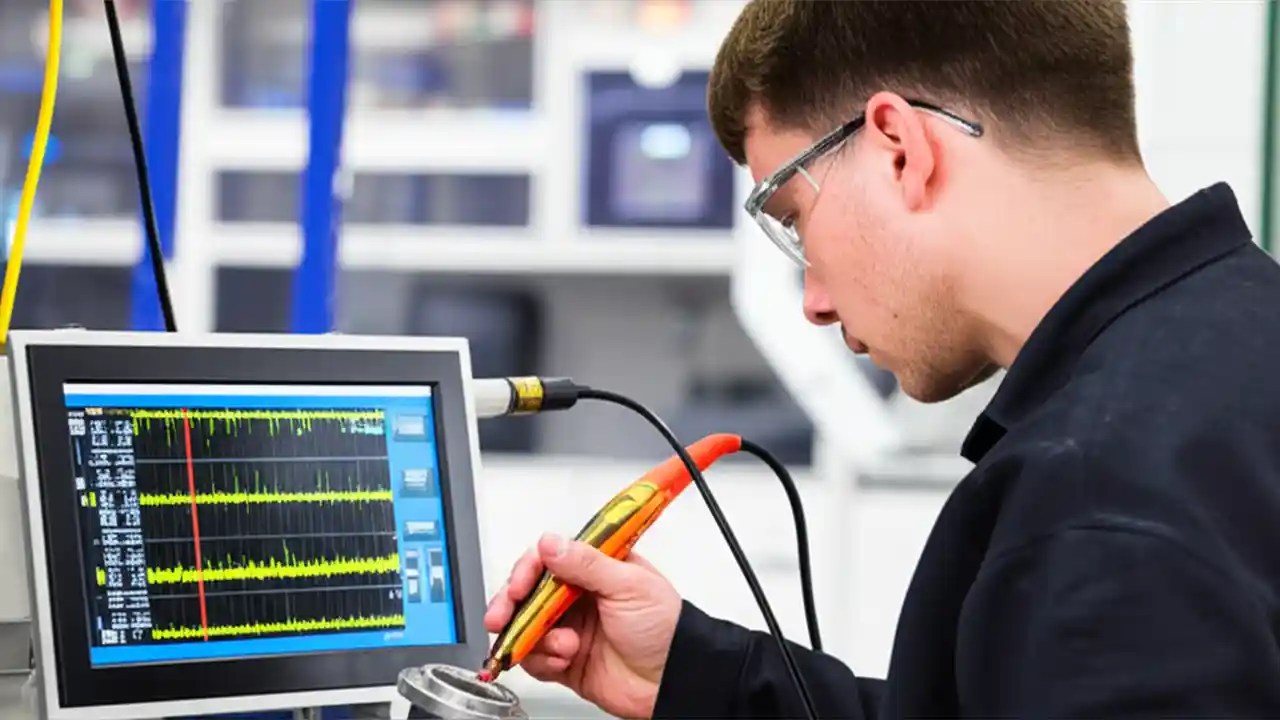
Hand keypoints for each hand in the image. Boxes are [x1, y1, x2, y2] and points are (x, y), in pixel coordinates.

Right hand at [484, 533, 682, 718]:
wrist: (674, 680)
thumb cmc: (665, 627)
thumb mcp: (629, 585)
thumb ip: (586, 564)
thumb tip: (551, 543)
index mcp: (595, 569)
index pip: (548, 559)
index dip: (528, 570)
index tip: (519, 585)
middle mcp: (578, 596)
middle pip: (527, 593)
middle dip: (511, 604)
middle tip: (502, 616)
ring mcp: (569, 629)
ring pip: (525, 626)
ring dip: (533, 637)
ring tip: (560, 646)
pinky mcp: (564, 661)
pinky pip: (535, 659)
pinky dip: (542, 661)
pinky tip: (563, 660)